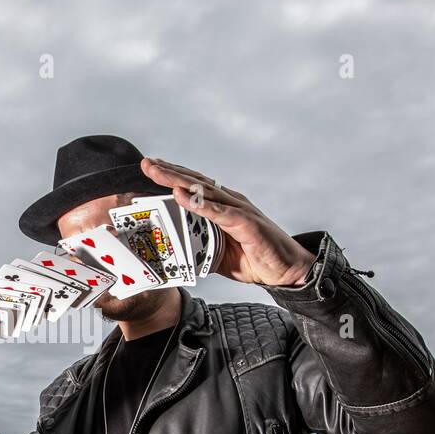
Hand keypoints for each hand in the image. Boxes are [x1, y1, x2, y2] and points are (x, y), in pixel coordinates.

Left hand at [140, 157, 315, 286]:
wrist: (287, 270)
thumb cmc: (255, 258)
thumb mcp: (218, 254)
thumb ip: (199, 247)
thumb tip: (177, 252)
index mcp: (223, 206)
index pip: (194, 187)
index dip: (172, 176)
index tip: (151, 168)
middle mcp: (230, 202)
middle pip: (195, 183)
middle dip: (169, 172)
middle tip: (147, 163)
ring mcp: (239, 210)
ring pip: (204, 192)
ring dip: (179, 181)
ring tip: (159, 173)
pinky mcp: (247, 223)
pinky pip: (220, 212)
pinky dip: (200, 204)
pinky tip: (183, 197)